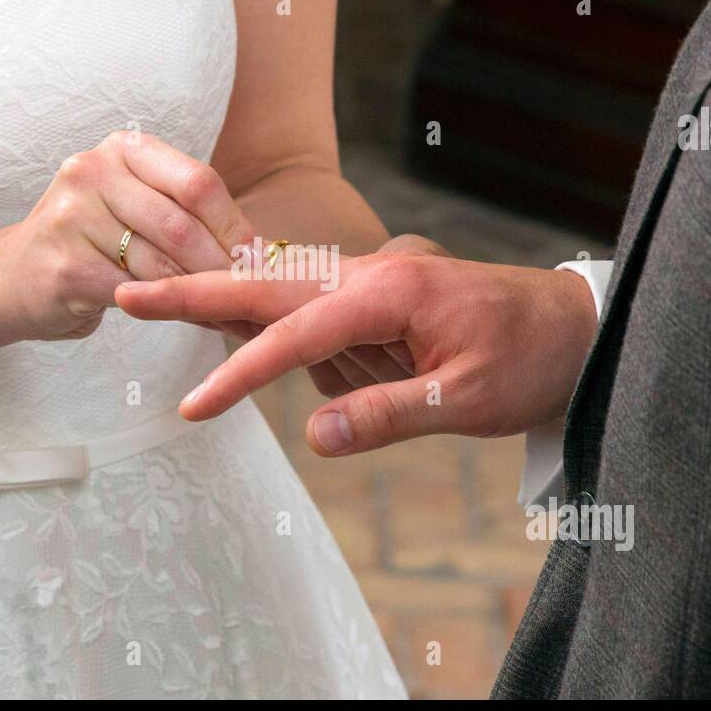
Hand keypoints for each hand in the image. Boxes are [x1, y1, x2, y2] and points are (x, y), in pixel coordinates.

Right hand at [0, 131, 253, 341]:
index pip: (198, 183)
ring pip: (162, 264)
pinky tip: (187, 320)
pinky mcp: (64, 266)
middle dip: (223, 267)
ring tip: (227, 314)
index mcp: (123, 147)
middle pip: (183, 224)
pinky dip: (170, 311)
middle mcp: (92, 171)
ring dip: (202, 295)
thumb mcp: (134, 206)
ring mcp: (71, 216)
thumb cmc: (90, 243)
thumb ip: (187, 215)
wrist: (10, 279)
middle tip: (249, 297)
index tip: (259, 263)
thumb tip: (261, 254)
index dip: (235, 228)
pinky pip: (136, 294)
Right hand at [115, 251, 597, 455]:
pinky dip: (301, 337)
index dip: (242, 373)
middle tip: (129, 294)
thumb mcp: (469, 399)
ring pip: (295, 304)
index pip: (298, 332)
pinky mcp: (381, 298)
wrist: (582, 326)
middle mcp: (377, 273)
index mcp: (394, 289)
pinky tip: (332, 354)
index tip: (192, 406)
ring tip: (250, 330)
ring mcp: (377, 281)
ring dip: (258, 323)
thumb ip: (389, 413)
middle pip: (270, 284)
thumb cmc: (533, 359)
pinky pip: (325, 319)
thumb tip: (315, 436)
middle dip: (198, 291)